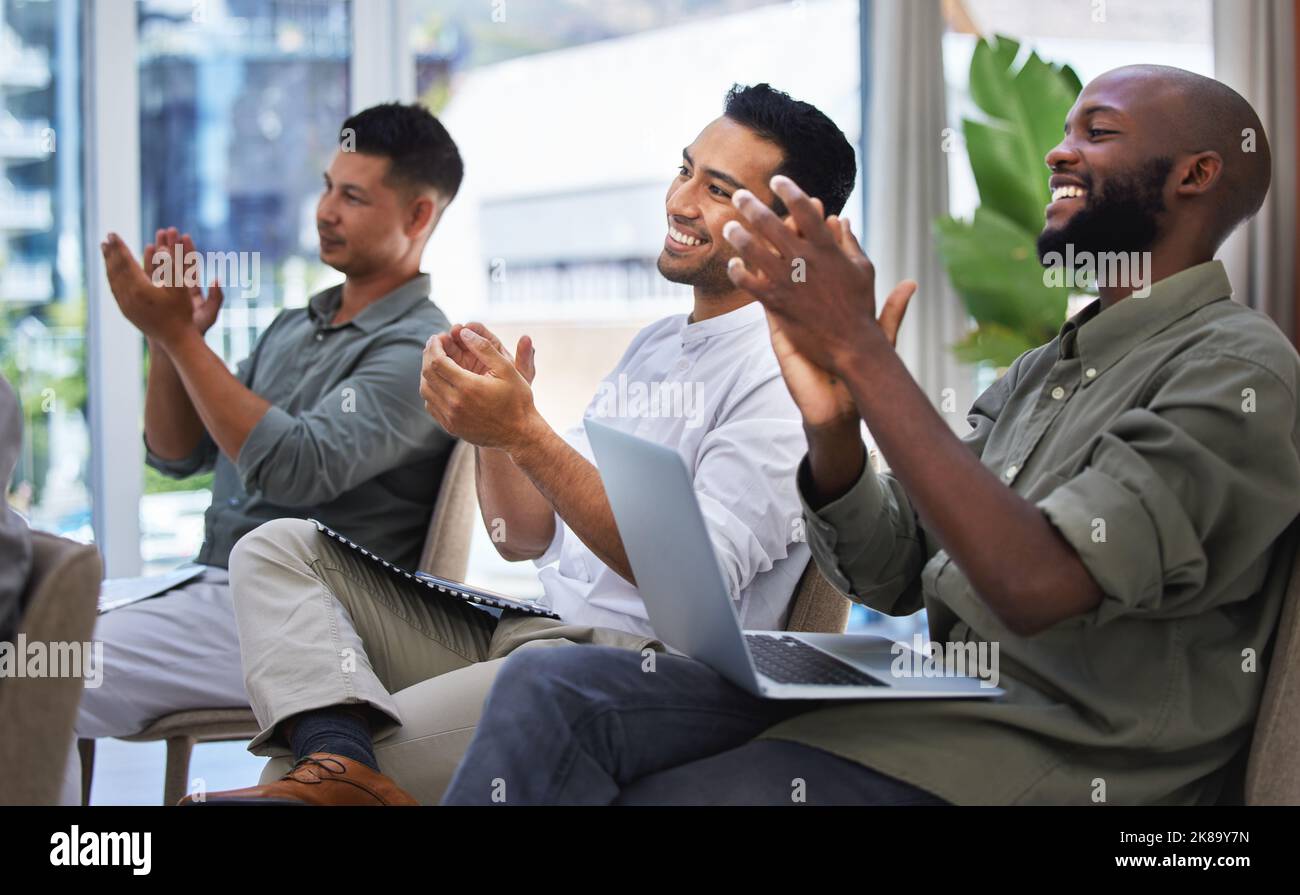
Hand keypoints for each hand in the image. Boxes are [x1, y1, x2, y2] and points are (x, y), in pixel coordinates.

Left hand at [102, 232, 198, 346]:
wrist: (175, 339)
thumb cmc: (182, 312)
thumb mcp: (181, 287)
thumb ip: (171, 266)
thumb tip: (162, 248)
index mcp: (140, 288)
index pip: (125, 262)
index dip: (119, 246)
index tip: (113, 233)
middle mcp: (129, 296)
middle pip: (115, 269)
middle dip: (111, 252)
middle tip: (106, 238)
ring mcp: (126, 305)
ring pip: (113, 280)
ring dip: (108, 264)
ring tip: (105, 251)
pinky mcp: (126, 311)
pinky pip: (115, 290)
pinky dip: (112, 277)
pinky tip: (112, 272)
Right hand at [145, 228, 223, 334]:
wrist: (175, 344)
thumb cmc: (193, 333)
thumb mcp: (208, 316)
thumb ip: (216, 299)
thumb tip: (218, 280)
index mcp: (193, 291)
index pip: (190, 266)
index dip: (188, 251)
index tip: (185, 235)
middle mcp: (179, 289)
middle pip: (175, 262)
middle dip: (172, 246)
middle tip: (168, 229)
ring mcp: (165, 291)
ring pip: (162, 267)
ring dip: (160, 251)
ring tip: (156, 235)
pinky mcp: (154, 295)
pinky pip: (150, 276)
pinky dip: (148, 263)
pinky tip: (144, 251)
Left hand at [419, 325, 543, 450]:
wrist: (519, 434)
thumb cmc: (517, 400)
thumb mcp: (507, 369)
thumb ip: (484, 348)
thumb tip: (464, 332)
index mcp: (468, 386)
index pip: (437, 361)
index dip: (434, 346)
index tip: (438, 336)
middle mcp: (455, 403)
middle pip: (427, 374)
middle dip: (428, 355)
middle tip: (435, 345)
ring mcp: (451, 417)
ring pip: (425, 390)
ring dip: (427, 372)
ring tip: (436, 361)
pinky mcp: (450, 427)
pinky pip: (431, 405)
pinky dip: (431, 390)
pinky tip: (441, 381)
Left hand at [723, 175, 914, 374]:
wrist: (851, 345)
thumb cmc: (859, 306)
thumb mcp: (863, 269)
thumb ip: (849, 242)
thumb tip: (840, 219)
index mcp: (827, 249)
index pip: (805, 210)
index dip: (790, 191)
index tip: (778, 180)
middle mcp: (805, 261)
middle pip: (772, 225)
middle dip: (752, 206)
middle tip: (739, 194)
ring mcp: (788, 282)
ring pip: (755, 251)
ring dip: (739, 236)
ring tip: (728, 226)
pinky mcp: (776, 303)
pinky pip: (749, 283)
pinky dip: (738, 272)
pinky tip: (733, 264)